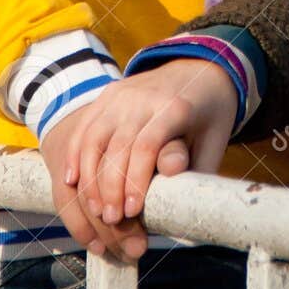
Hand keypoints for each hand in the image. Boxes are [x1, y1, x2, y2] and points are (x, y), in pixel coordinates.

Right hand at [67, 60, 238, 246]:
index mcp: (175, 107)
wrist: (198, 68)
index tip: (133, 212)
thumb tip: (176, 197)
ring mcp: (121, 94)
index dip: (136, 182)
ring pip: (93, 139)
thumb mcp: (214, 138)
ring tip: (96, 209)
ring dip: (90, 178)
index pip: (147, 146)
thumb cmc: (208, 113)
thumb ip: (195, 165)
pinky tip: (74, 182)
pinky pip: (84, 127)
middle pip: (117, 147)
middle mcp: (143, 98)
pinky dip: (74, 156)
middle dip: (111, 189)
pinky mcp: (107, 95)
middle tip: (113, 220)